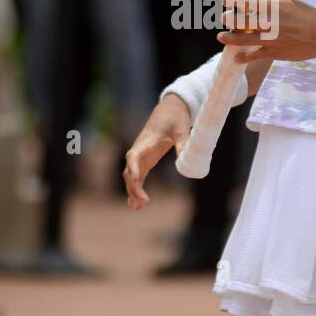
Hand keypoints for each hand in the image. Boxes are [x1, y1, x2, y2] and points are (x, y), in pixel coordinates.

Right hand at [123, 94, 191, 208]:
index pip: (134, 155)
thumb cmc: (175, 117)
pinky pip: (137, 176)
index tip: (136, 179)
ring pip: (131, 176)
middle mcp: (140, 149)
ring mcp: (142, 155)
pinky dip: (135, 189)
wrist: (170, 108)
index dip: (133, 167)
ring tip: (138, 207)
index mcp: (147, 140)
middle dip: (133, 187)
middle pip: (130, 170)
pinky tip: (134, 204)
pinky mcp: (146, 160)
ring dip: (133, 191)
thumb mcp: (182, 129)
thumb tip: (186, 163)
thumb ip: (183, 144)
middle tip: (143, 202)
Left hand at [215, 0, 315, 63]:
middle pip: (241, 20)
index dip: (234, 0)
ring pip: (243, 39)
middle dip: (229, 19)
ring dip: (230, 38)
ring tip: (221, 36)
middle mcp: (269, 22)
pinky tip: (236, 58)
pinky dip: (243, 57)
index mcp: (273, 6)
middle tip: (223, 18)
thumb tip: (261, 3)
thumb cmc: (309, 16)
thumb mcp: (292, 2)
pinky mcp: (274, 52)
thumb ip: (274, 3)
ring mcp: (270, 39)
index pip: (247, 1)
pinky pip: (254, 56)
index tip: (226, 0)